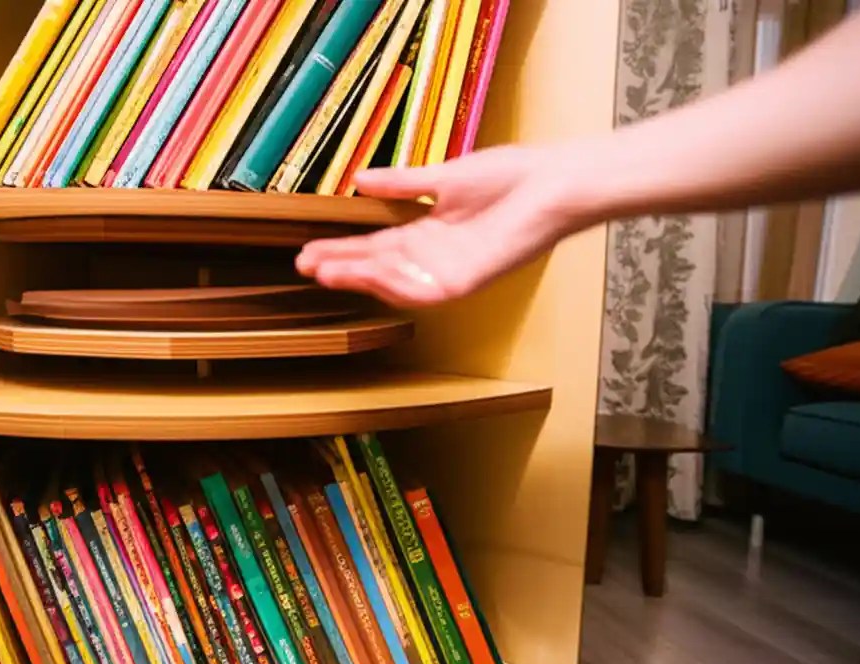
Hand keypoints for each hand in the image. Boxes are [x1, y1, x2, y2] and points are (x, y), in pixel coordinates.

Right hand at [296, 146, 582, 306]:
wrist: (555, 182)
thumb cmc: (513, 176)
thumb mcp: (443, 177)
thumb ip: (401, 184)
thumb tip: (359, 180)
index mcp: (430, 233)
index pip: (376, 246)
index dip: (343, 249)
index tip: (309, 248)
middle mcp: (436, 257)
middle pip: (379, 268)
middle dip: (341, 267)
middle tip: (304, 266)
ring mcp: (451, 272)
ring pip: (395, 283)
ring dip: (360, 278)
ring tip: (326, 270)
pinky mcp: (470, 280)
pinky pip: (424, 291)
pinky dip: (396, 283)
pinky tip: (370, 273)